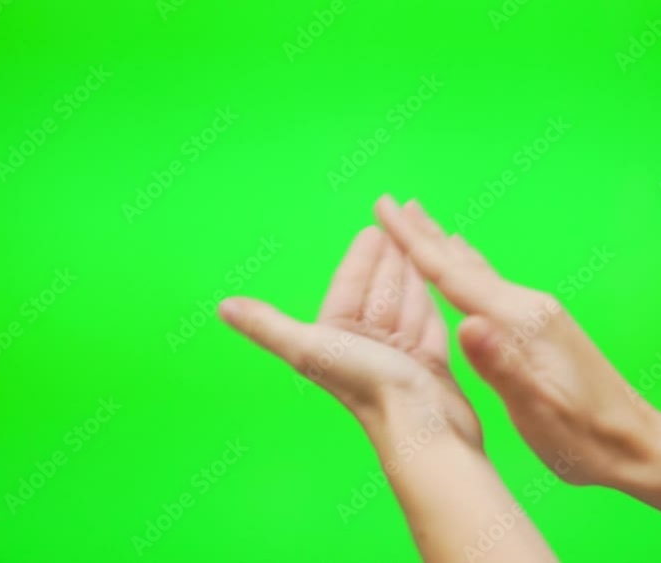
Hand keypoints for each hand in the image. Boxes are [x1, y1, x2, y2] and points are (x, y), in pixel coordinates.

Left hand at [218, 226, 480, 446]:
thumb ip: (269, 326)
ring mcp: (400, 355)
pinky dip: (432, 301)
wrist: (422, 430)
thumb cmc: (367, 388)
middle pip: (379, 291)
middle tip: (401, 225)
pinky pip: (429, 321)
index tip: (373, 229)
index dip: (360, 259)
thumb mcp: (311, 348)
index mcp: (337, 337)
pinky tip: (438, 285)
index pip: (348, 287)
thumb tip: (222, 307)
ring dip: (412, 275)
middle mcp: (367, 345)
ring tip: (422, 247)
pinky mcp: (429, 364)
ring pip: (405, 303)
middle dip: (389, 260)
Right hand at [374, 196, 660, 487]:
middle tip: (393, 203)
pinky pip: (490, 289)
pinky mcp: (541, 327)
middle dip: (425, 235)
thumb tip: (464, 323)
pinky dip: (466, 273)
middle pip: (465, 265)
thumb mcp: (538, 409)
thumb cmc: (584, 435)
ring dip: (445, 250)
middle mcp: (529, 307)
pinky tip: (467, 269)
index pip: (456, 277)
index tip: (386, 211)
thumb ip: (500, 365)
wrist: (635, 441)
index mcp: (522, 322)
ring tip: (424, 227)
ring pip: (477, 274)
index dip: (415, 244)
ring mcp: (537, 315)